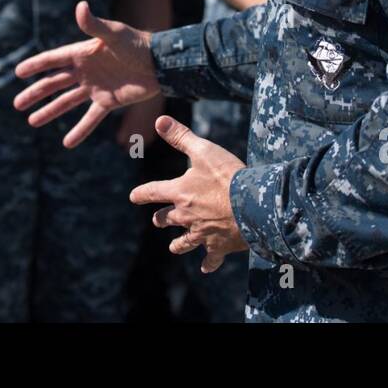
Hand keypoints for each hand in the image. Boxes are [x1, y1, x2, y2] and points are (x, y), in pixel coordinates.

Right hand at [14, 1, 159, 147]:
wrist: (162, 63)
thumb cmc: (138, 44)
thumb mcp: (114, 33)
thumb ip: (94, 24)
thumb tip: (80, 5)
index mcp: (83, 53)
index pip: (53, 60)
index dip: (36, 66)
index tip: (18, 72)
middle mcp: (85, 71)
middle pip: (54, 83)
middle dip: (36, 93)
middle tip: (17, 104)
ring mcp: (96, 87)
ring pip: (66, 102)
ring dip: (50, 111)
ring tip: (32, 121)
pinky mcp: (109, 102)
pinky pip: (90, 118)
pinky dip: (80, 131)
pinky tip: (67, 142)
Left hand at [131, 115, 247, 272]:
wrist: (253, 206)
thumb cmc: (227, 176)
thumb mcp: (203, 150)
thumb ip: (181, 136)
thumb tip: (159, 120)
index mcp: (179, 192)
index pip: (153, 192)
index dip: (142, 193)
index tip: (133, 196)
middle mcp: (186, 216)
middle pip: (167, 220)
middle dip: (162, 220)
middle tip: (157, 221)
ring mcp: (202, 233)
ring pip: (184, 242)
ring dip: (178, 244)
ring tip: (174, 247)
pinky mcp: (219, 246)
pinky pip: (211, 258)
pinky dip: (209, 263)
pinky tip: (206, 267)